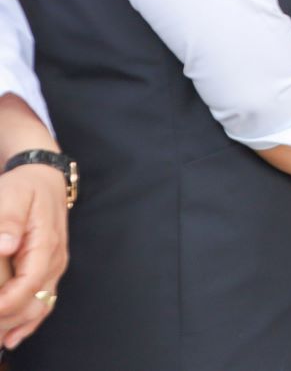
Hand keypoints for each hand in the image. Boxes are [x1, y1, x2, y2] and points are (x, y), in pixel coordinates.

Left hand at [0, 165, 67, 348]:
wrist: (45, 180)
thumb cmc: (25, 188)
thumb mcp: (13, 195)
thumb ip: (8, 221)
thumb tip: (6, 246)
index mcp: (47, 244)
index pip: (29, 283)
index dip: (6, 303)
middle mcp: (55, 261)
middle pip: (34, 302)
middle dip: (6, 319)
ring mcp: (54, 268)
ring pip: (39, 307)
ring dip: (14, 324)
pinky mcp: (48, 272)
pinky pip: (43, 303)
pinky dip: (27, 323)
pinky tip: (10, 338)